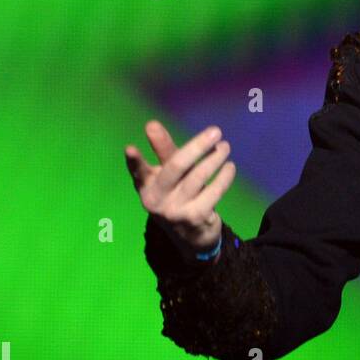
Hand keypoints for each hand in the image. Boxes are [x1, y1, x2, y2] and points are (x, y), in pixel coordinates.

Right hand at [124, 120, 235, 252]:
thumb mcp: (167, 174)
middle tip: (215, 131)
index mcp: (146, 187)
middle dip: (197, 146)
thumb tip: (151, 124)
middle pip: (176, 166)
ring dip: (215, 158)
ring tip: (225, 146)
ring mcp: (175, 211)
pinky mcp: (195, 217)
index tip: (130, 148)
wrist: (190, 236)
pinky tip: (229, 167)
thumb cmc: (176, 195)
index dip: (134, 161)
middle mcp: (156, 200)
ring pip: (199, 176)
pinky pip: (214, 191)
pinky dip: (224, 176)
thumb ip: (163, 150)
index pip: (138, 172)